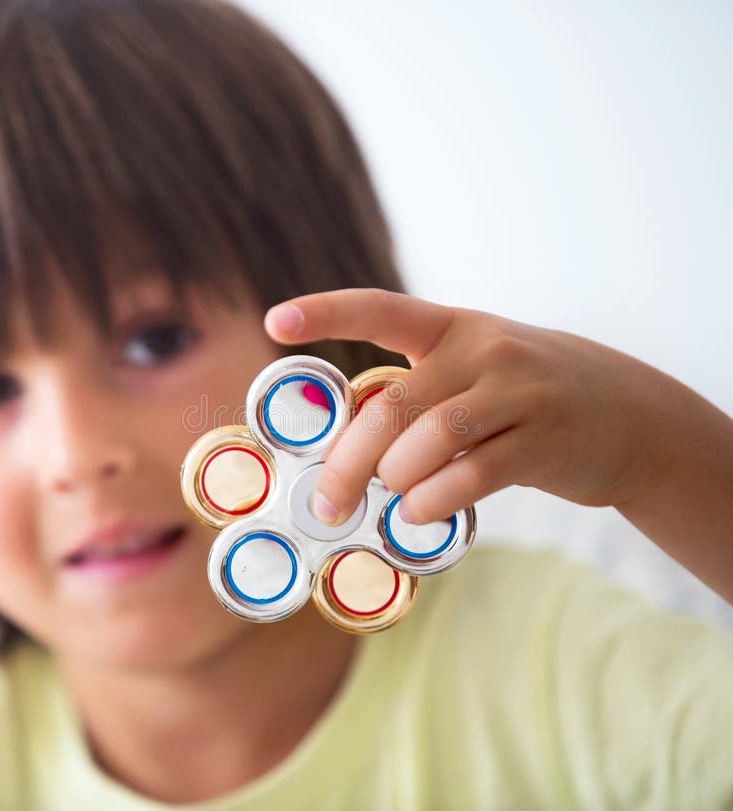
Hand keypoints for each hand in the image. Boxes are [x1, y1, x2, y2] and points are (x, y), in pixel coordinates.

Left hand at [263, 287, 675, 527]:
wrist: (630, 414)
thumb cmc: (531, 394)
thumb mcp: (481, 368)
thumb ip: (423, 395)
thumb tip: (353, 452)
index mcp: (455, 327)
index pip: (382, 309)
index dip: (327, 313)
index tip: (275, 321)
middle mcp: (483, 351)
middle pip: (392, 407)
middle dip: (347, 461)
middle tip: (324, 502)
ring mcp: (518, 393)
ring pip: (428, 440)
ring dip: (393, 481)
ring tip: (389, 500)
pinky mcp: (543, 442)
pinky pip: (472, 475)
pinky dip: (434, 501)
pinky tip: (418, 514)